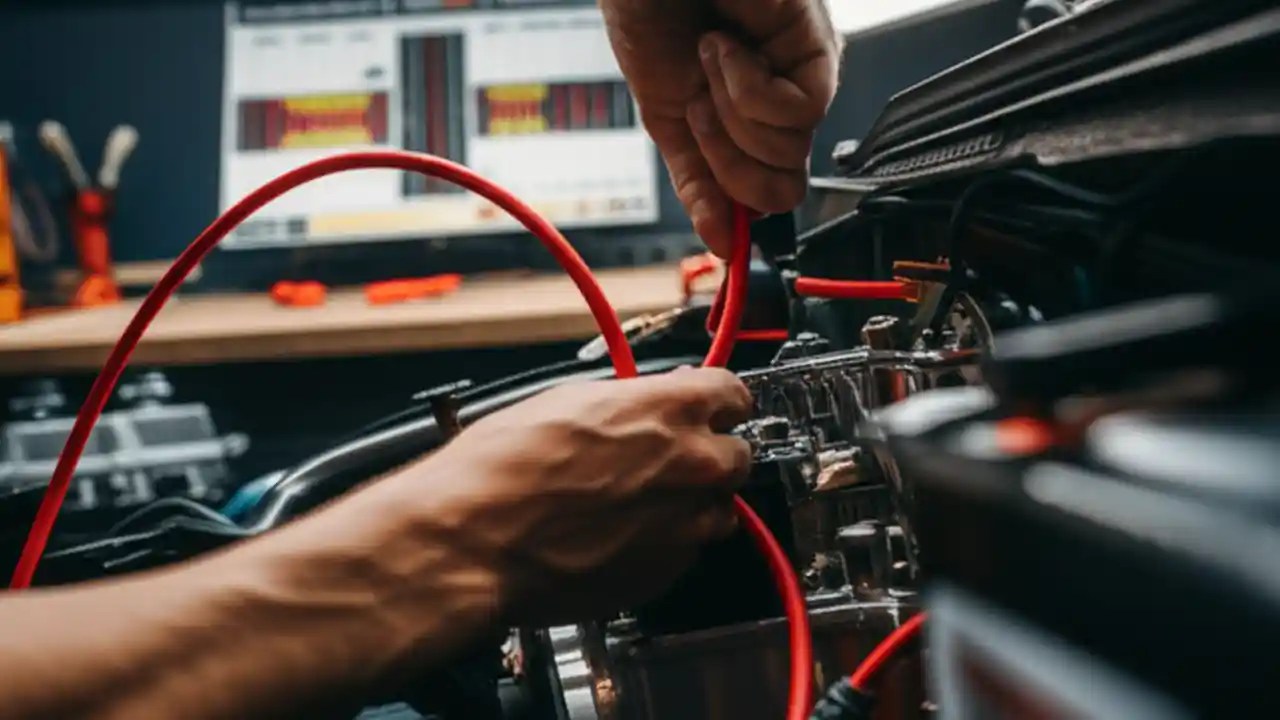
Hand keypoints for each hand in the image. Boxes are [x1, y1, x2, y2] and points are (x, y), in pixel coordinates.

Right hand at [407, 367, 753, 624]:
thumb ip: (632, 404)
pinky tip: (618, 535)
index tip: (708, 408)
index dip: (717, 402)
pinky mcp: (667, 572)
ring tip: (635, 504)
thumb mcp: (570, 400)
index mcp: (672, 409)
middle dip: (706, 454)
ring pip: (718, 510)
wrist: (475, 539)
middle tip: (664, 459)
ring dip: (691, 504)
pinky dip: (664, 543)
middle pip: (737, 454)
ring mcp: (686, 524)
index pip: (735, 393)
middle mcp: (694, 465)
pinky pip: (687, 551)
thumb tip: (648, 406)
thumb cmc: (504, 469)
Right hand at [601, 0, 841, 256]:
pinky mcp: (816, 46)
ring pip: (790, 153)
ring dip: (732, 113)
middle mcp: (784, 101)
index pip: (766, 199)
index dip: (734, 199)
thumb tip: (721, 245)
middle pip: (782, 190)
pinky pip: (799, 112)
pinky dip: (750, 87)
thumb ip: (697, 183)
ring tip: (711, 60)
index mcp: (749, 123)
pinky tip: (728, 46)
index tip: (703, 183)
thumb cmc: (651, 19)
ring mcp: (803, 74)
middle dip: (728, 159)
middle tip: (698, 106)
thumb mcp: (666, 118)